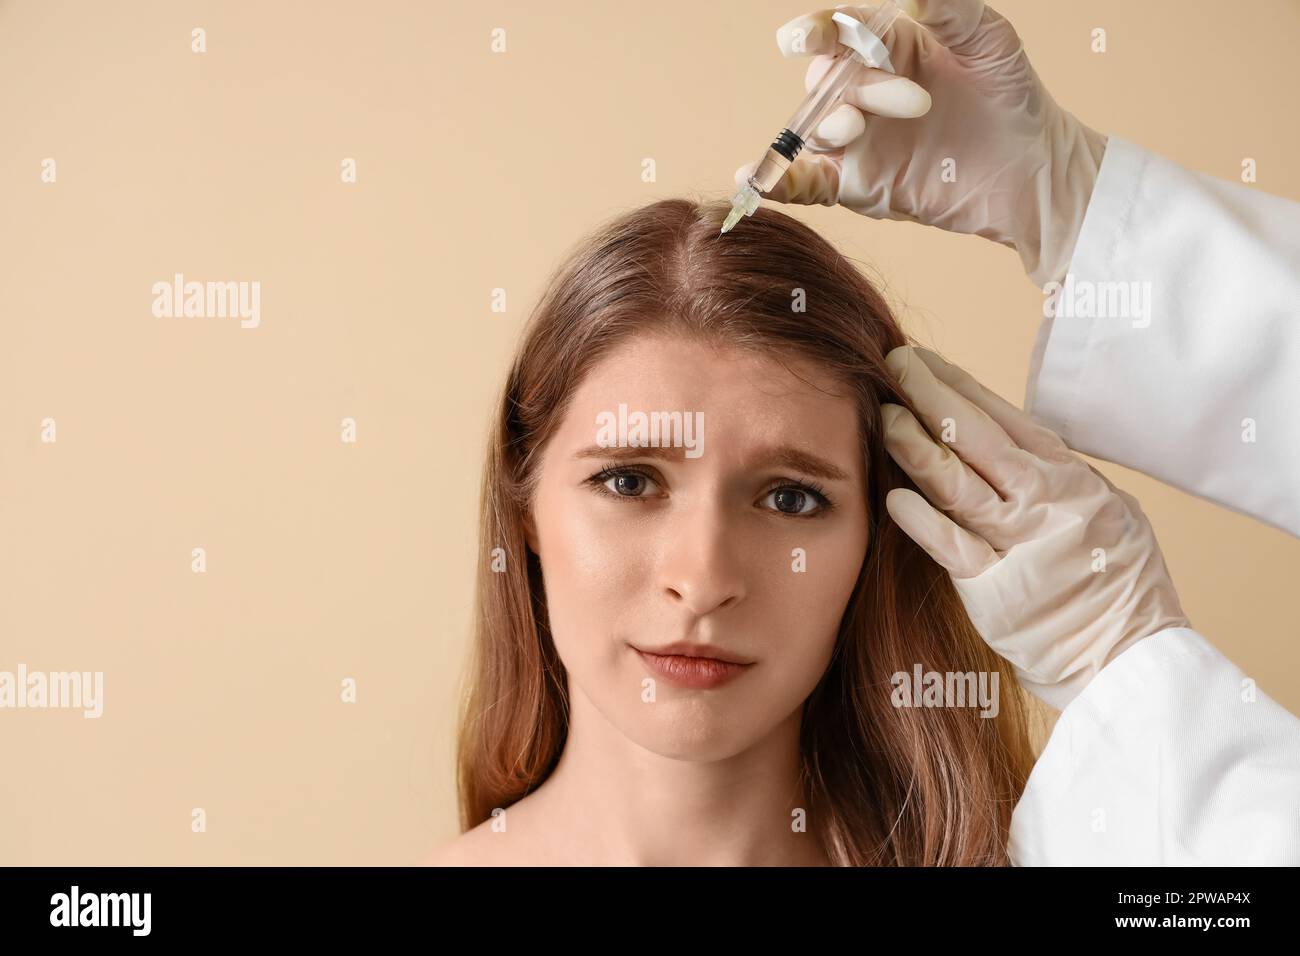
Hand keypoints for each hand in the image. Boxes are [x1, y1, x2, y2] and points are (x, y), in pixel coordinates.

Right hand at [736, 0, 1107, 286]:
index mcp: (887, 47)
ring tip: (859, 128)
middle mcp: (863, 91)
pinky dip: (779, 182)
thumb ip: (949, 8)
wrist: (1031, 171)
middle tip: (913, 101)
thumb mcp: (988, 39)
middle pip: (825, 80)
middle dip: (852, 86)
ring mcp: (857, 140)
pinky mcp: (857, 186)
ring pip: (816, 127)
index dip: (814, 33)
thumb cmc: (1012, 97)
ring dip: (828, 125)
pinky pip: (806, 183)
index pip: (836, 33)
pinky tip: (754, 181)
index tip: (802, 38)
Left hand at [880, 345, 1188, 709]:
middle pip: (979, 438)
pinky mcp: (998, 592)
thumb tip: (1011, 439)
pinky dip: (924, 521)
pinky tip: (895, 496)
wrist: (1132, 657)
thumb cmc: (1119, 584)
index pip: (1006, 418)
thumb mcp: (1108, 511)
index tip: (925, 361)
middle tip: (895, 365)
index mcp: (1072, 478)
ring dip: (917, 447)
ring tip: (886, 418)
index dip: (960, 385)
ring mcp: (1023, 546)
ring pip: (960, 485)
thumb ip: (1058, 476)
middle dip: (932, 395)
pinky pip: (954, 549)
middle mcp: (1049, 503)